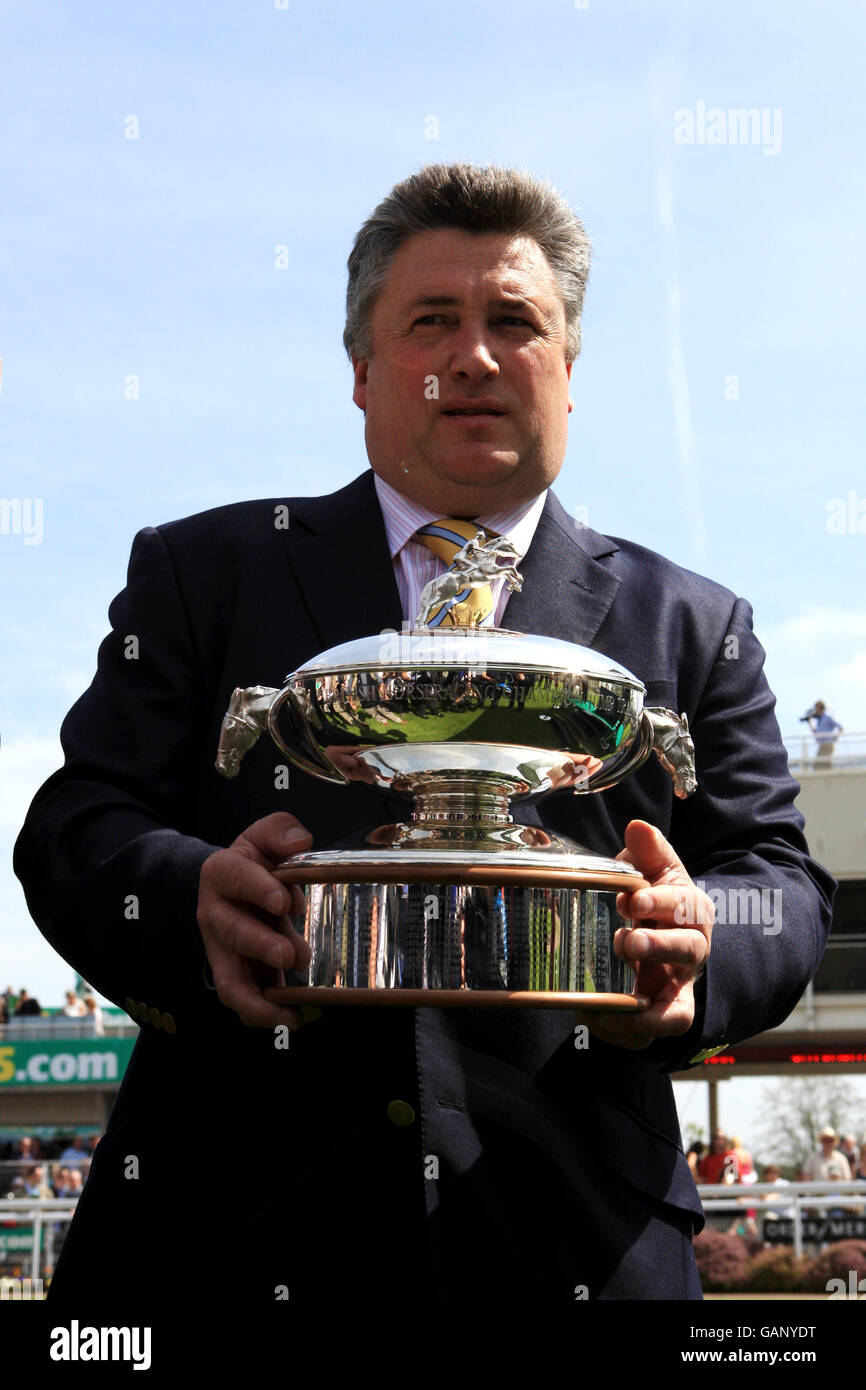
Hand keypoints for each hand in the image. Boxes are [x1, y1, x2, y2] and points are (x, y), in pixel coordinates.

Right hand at [197, 812, 313, 1028]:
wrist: (229, 889)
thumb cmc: (253, 863)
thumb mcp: (261, 838)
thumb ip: (279, 831)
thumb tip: (300, 840)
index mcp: (222, 873)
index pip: (235, 876)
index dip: (257, 888)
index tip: (284, 901)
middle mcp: (215, 914)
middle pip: (231, 932)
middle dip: (260, 945)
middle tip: (291, 955)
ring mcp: (221, 949)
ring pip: (229, 980)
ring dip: (258, 999)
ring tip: (290, 1012)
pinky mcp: (234, 974)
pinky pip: (243, 1001)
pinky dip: (265, 1016)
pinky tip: (297, 1020)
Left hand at [573, 819, 713, 1049]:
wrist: (663, 935)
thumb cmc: (654, 900)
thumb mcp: (654, 871)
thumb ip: (648, 852)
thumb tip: (637, 826)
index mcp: (691, 909)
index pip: (684, 904)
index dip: (660, 902)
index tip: (631, 897)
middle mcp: (693, 950)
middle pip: (688, 952)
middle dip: (658, 947)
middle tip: (626, 942)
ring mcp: (680, 987)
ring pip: (676, 1009)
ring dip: (642, 1009)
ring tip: (606, 1002)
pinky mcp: (664, 1014)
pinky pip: (653, 1034)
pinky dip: (627, 1033)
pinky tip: (595, 1019)